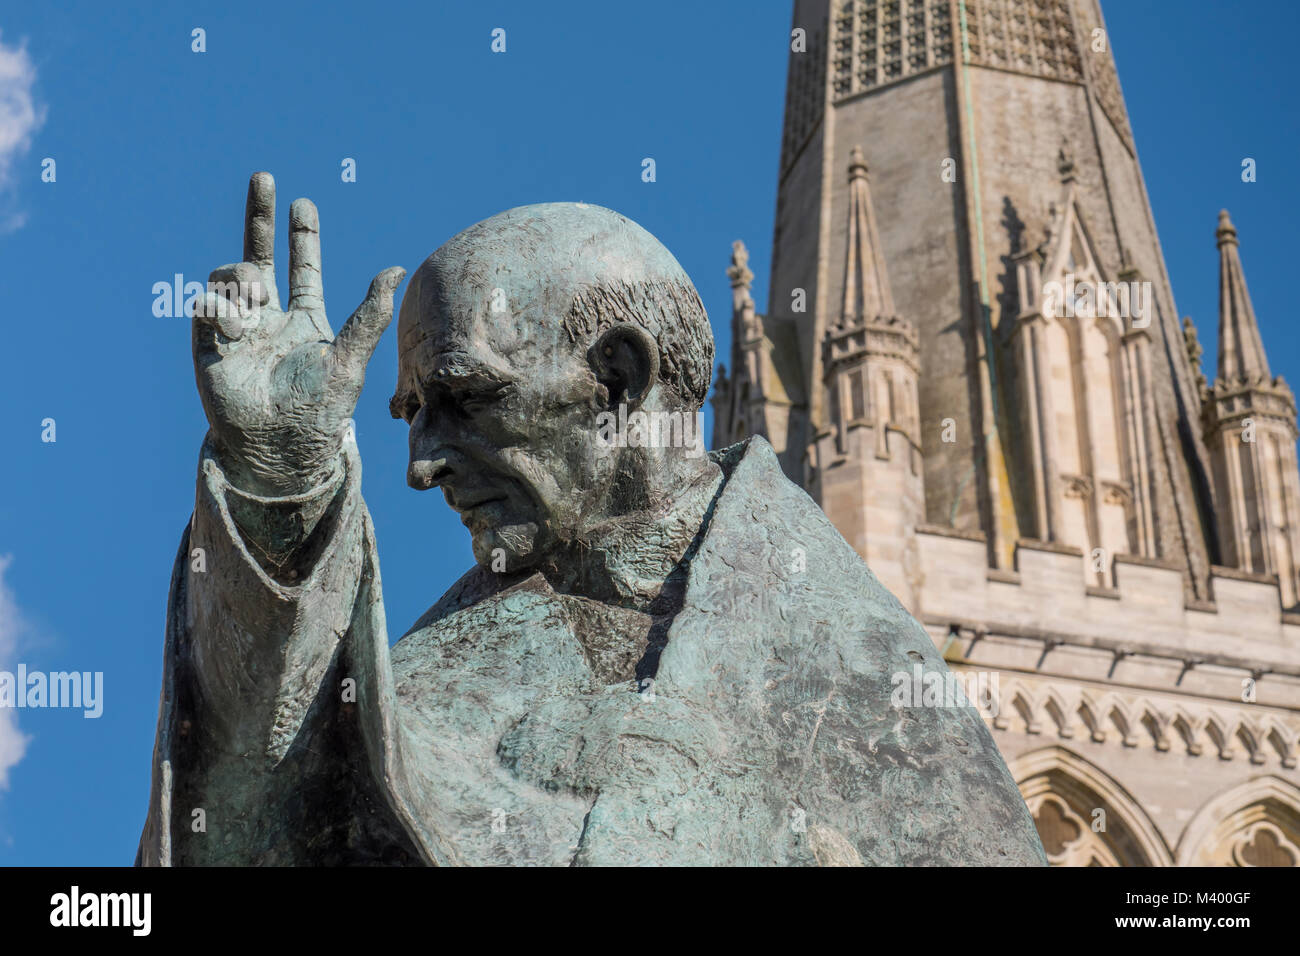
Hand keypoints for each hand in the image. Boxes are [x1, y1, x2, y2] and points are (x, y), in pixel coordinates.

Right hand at [191, 172, 404, 495]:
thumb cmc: (321, 410)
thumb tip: (396, 268)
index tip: (303, 202)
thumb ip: (369, 313)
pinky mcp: (208, 342)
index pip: (303, 268)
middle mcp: (269, 317)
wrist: (281, 447)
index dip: (302, 236)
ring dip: (243, 275)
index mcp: (305, 318)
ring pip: (231, 274)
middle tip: (265, 177)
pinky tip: (238, 329)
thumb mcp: (352, 357)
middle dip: (260, 215)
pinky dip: (222, 309)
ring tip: (257, 298)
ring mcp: (237, 327)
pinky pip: (206, 305)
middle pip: (260, 255)